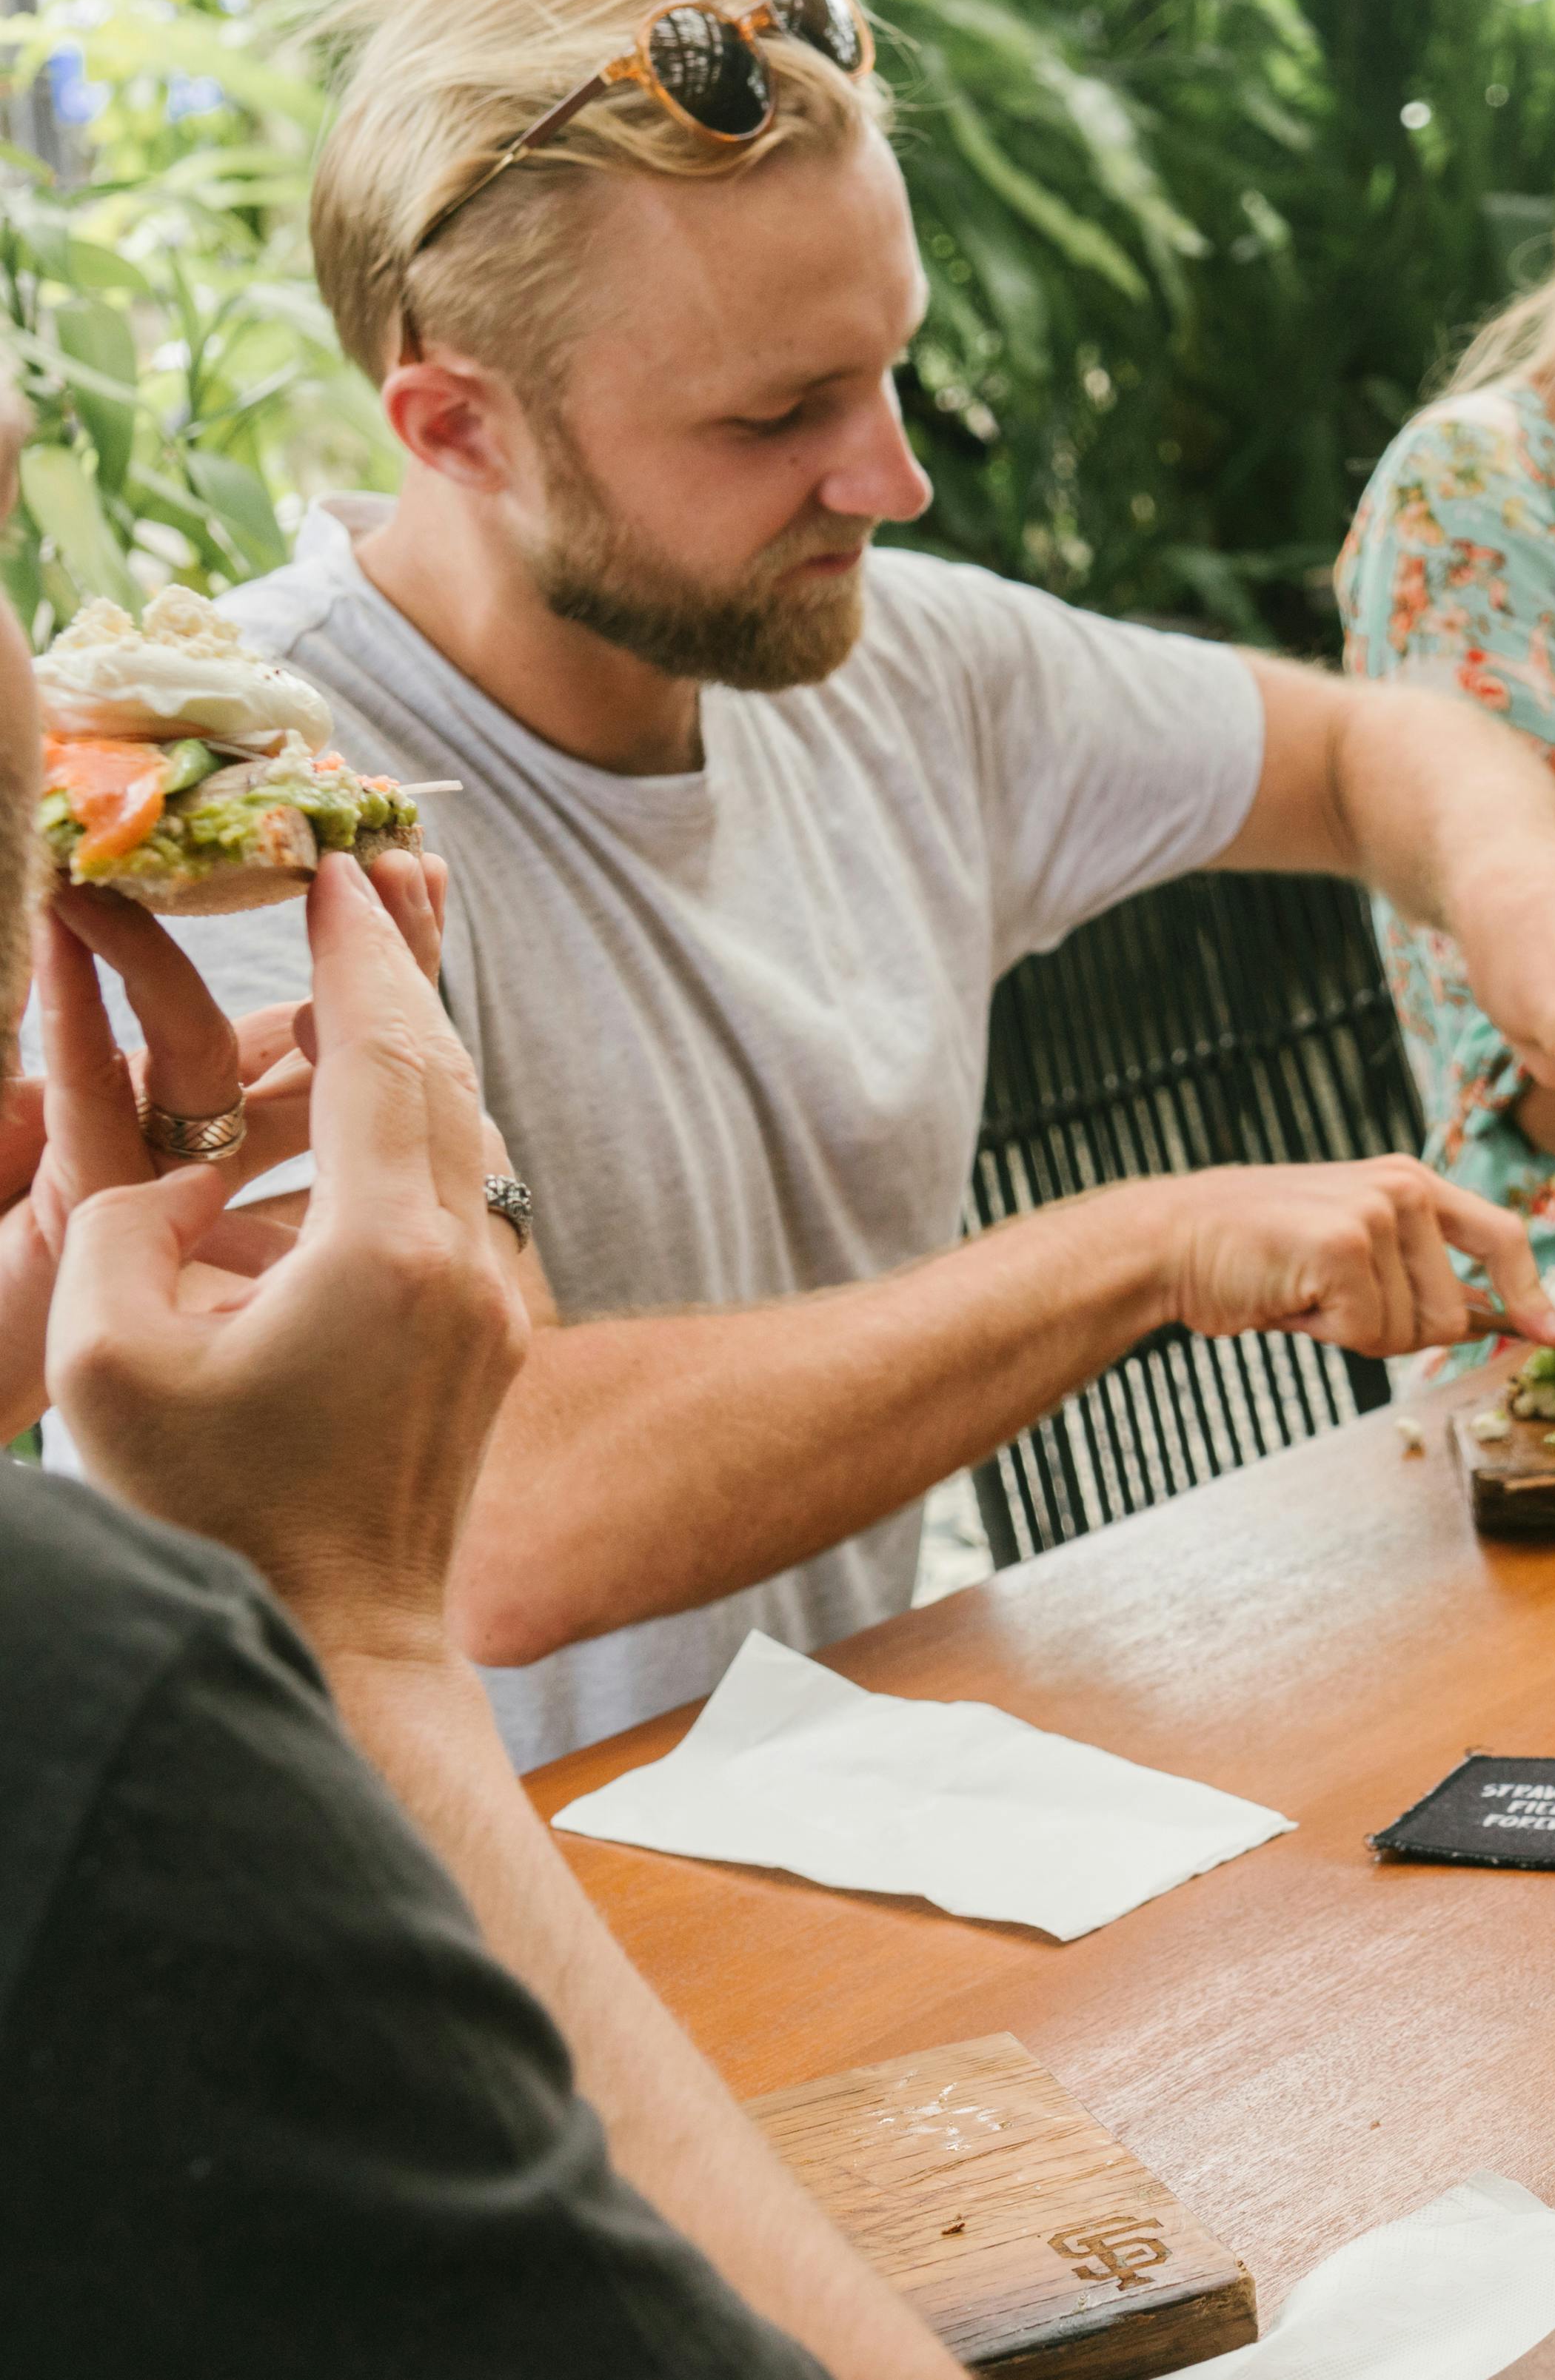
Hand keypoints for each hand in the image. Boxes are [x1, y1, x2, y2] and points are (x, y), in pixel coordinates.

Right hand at [46, 856, 529, 1660]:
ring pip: (467, 1126)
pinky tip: (386, 1102)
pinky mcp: (492, 1335)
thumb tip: (162, 1175)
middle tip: (366, 880)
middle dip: (400, 969)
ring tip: (373, 968)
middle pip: (440, 1070)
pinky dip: (427, 1118)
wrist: (339, 1636)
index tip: (335, 871)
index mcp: (377, 1248)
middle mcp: (460, 1258)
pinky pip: (467, 1187)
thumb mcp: (108, 1365)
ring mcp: (491, 1299)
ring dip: (420, 1042)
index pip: (373, 1054)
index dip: (353, 954)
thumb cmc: (211, 1518)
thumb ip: (117, 1232)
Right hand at [1130, 1157, 1554, 1360]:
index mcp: (1414, 1184)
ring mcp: (1378, 1212)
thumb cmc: (1263, 1256)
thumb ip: (1419, 1275)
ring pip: (1412, 1331)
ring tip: (1308, 1294)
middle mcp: (1407, 1188)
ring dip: (1357, 1334)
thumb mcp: (1355, 1251)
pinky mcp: (1345, 1244)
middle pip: (1456, 1314)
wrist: (1174, 1241)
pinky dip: (1329, 1334)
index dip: (1530, 1292)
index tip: (1551, 1334)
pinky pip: (1368, 1332)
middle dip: (1397, 1333)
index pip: (1503, 1235)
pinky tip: (1293, 1298)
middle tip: (1335, 1305)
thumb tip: (1493, 1322)